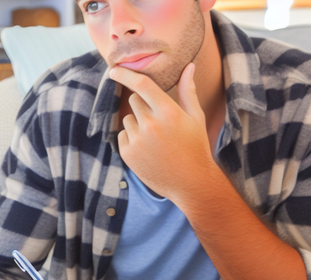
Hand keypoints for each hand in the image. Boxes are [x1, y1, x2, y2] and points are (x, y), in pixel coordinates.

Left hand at [110, 63, 215, 200]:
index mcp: (169, 112)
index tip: (114, 69)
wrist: (191, 182)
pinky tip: (149, 150)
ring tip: (156, 139)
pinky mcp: (127, 153)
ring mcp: (137, 140)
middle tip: (159, 121)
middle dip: (143, 105)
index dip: (126, 74)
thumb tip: (188, 66)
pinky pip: (123, 134)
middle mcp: (151, 125)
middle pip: (134, 100)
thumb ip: (187, 90)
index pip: (142, 85)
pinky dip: (132, 138)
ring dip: (137, 123)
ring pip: (127, 118)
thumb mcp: (195, 117)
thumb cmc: (195, 146)